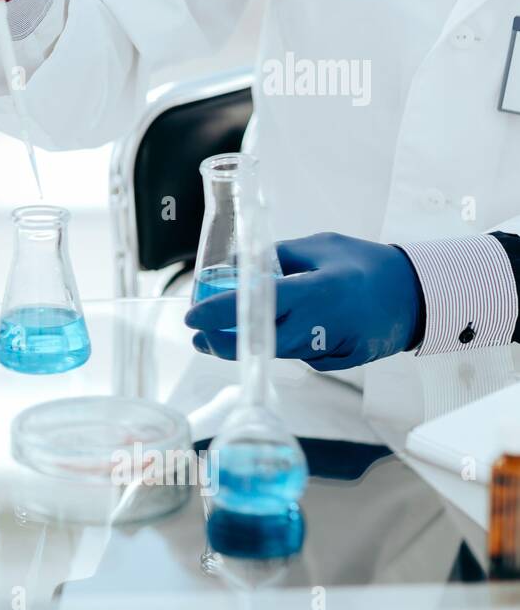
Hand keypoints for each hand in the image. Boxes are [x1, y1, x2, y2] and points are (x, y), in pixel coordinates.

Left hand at [185, 233, 424, 371]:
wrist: (417, 294)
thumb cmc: (366, 263)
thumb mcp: (319, 247)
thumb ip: (276, 257)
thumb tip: (235, 267)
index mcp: (316, 291)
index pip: (256, 305)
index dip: (218, 314)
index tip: (191, 317)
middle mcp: (322, 324)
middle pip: (258, 342)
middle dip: (221, 341)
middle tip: (198, 335)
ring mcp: (332, 348)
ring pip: (276, 350)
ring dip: (247, 343)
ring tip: (221, 333)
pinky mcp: (339, 362)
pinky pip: (299, 355)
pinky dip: (282, 343)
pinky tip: (278, 331)